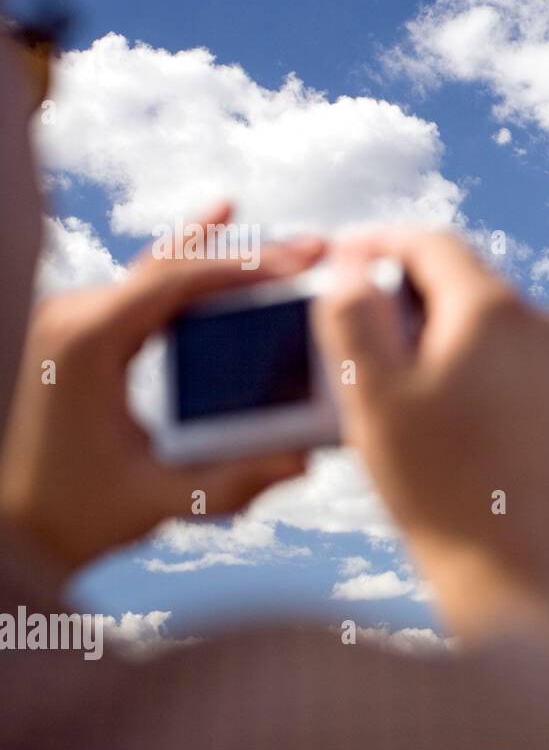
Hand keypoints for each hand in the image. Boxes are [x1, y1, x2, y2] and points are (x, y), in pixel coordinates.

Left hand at [0, 204, 320, 576]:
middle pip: (174, 265)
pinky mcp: (81, 330)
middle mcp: (73, 317)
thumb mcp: (164, 498)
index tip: (300, 267)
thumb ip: (234, 482)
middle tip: (317, 248)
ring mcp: (72, 319)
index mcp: (87, 344)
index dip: (243, 269)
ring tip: (289, 247)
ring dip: (226, 255)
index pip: (175, 283)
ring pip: (160, 267)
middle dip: (250, 255)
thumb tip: (304, 459)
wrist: (19, 524)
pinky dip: (188, 263)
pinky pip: (144, 285)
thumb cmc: (82, 511)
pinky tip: (217, 226)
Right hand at [312, 230, 548, 647]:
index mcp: (491, 308)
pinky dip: (463, 352)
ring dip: (432, 319)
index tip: (338, 254)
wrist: (504, 561)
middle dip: (402, 282)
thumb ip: (353, 316)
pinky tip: (429, 388)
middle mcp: (536, 323)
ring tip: (384, 353)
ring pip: (482, 314)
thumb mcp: (371, 394)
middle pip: (460, 276)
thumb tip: (350, 268)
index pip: (430, 243)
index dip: (376, 241)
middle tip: (350, 305)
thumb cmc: (433, 481)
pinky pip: (504, 352)